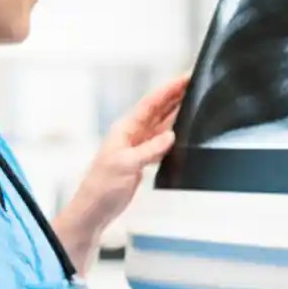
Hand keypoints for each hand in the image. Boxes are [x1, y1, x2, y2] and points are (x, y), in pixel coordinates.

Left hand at [64, 74, 189, 229]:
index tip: (184, 78)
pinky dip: (171, 138)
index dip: (168, 89)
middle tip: (194, 83)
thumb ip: (149, 149)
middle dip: (174, 96)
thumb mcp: (126, 165)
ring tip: (192, 102)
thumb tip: (171, 136)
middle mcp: (131, 134)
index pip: (150, 103)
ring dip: (175, 114)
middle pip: (157, 110)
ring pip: (160, 125)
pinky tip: (182, 135)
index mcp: (124, 129)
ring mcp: (136, 147)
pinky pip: (159, 143)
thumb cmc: (101, 187)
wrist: (93, 210)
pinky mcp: (140, 161)